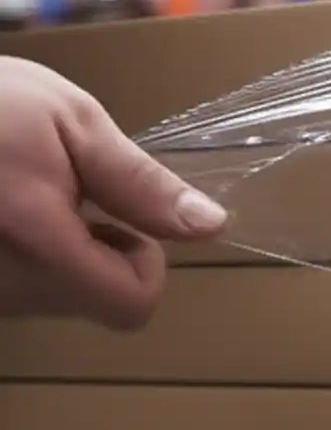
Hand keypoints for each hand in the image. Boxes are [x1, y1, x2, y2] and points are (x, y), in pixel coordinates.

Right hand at [0, 58, 227, 330]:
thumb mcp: (73, 123)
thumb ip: (139, 184)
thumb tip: (211, 226)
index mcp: (37, 242)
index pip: (131, 306)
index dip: (146, 262)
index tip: (120, 222)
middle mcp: (0, 286)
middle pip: (91, 300)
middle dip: (94, 250)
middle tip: (57, 192)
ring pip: (50, 297)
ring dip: (52, 255)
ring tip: (15, 198)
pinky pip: (12, 290)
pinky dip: (17, 259)